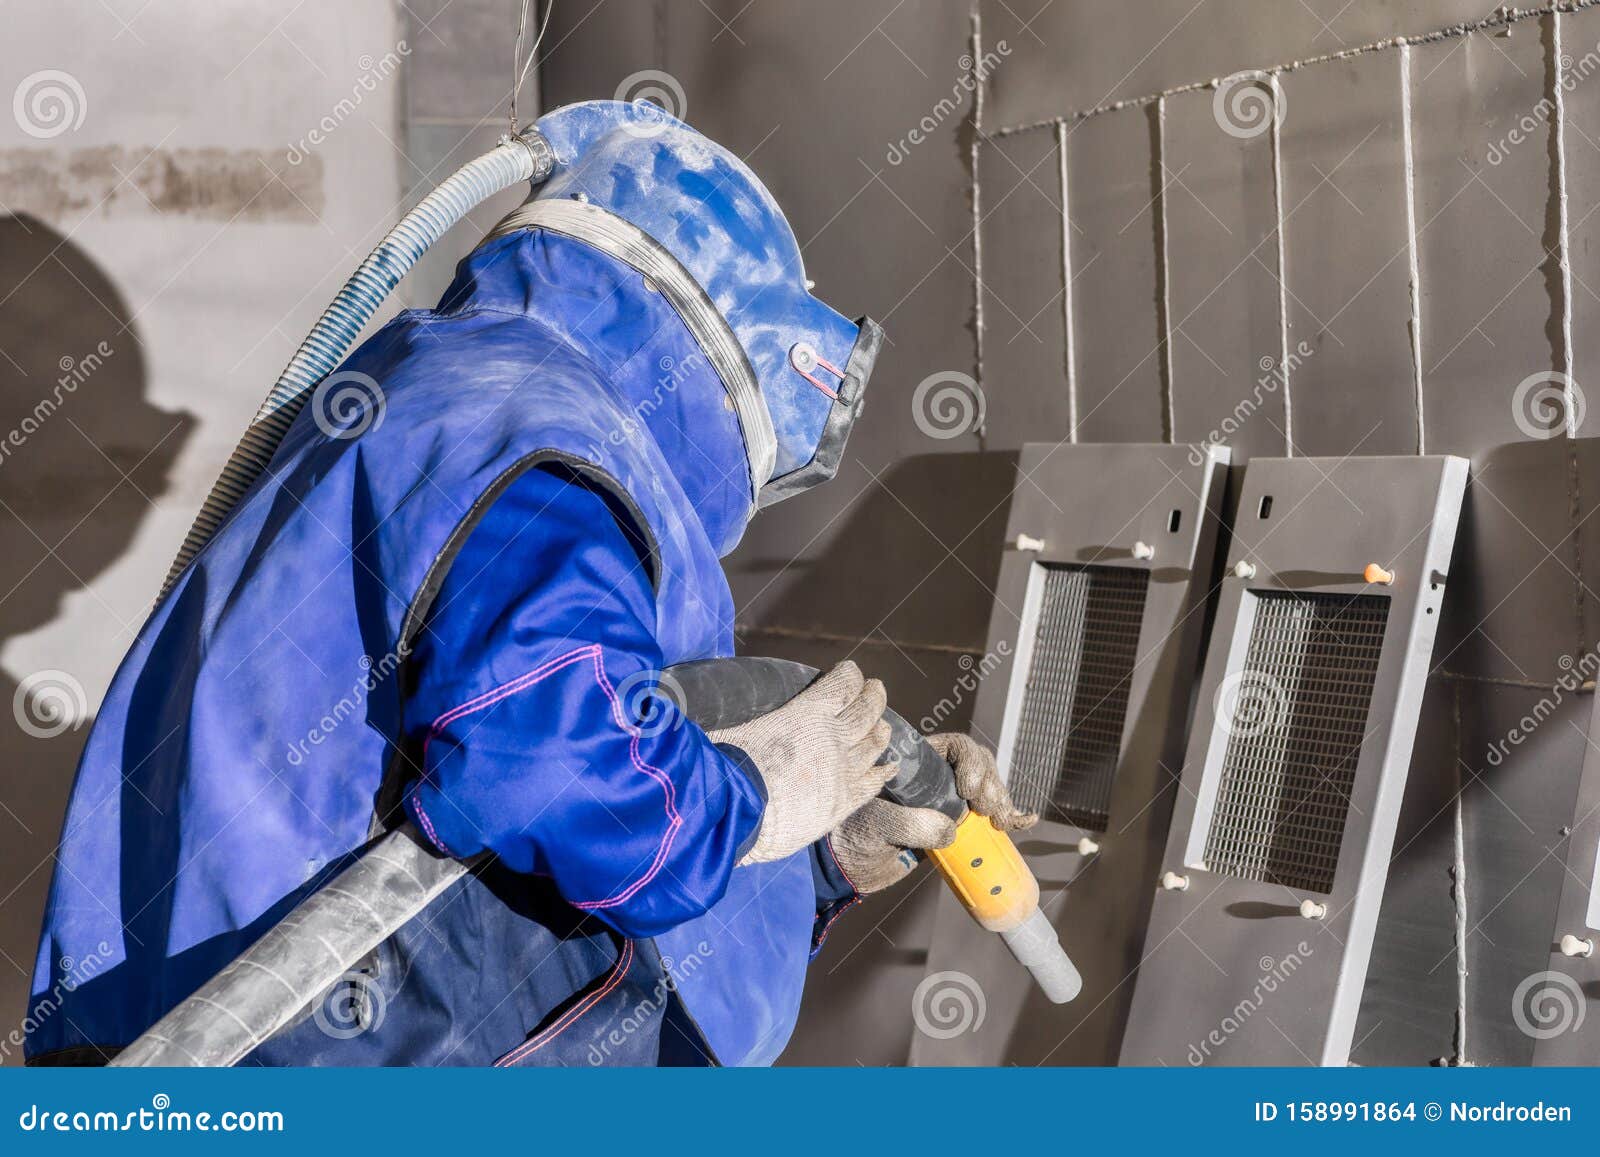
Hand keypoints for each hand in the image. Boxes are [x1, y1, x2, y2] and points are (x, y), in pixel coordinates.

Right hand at [709, 661, 894, 864]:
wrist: (734, 811)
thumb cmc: (724, 763)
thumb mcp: (732, 722)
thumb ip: (739, 710)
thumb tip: (712, 694)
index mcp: (807, 713)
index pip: (842, 686)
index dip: (850, 676)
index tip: (852, 672)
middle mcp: (833, 737)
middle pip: (867, 711)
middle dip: (874, 697)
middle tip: (876, 690)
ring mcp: (842, 771)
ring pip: (874, 745)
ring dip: (881, 731)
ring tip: (883, 726)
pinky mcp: (842, 803)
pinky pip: (873, 783)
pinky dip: (884, 771)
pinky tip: (890, 766)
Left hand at [829, 732, 1034, 894]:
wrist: (849, 867)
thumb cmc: (853, 835)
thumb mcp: (875, 824)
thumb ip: (910, 823)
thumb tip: (951, 830)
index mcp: (914, 762)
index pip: (955, 747)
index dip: (971, 762)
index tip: (969, 788)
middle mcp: (935, 777)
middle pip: (979, 766)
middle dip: (991, 783)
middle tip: (988, 809)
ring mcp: (948, 802)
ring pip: (988, 790)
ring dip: (1001, 801)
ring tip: (1001, 821)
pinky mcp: (956, 826)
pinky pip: (988, 817)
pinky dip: (1012, 816)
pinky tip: (1024, 821)